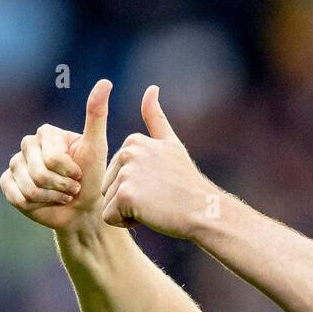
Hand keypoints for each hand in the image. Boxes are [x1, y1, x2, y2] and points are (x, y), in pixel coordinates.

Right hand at [0, 79, 112, 230]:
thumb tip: (105, 82)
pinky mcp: (7, 183)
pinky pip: (16, 196)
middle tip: (72, 189)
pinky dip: (33, 205)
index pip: (52, 159)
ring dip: (50, 198)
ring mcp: (16, 163)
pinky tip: (44, 202)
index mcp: (46, 133)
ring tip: (61, 196)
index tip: (79, 175)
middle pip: (39, 173)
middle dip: (60, 188)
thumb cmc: (92, 180)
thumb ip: (97, 116)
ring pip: (29, 187)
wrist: (82, 210)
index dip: (69, 173)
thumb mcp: (97, 148)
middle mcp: (28, 144)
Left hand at [100, 86, 217, 238]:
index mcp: (134, 141)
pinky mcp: (125, 195)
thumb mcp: (172, 146)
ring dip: (128, 213)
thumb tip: (151, 88)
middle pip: (109, 188)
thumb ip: (156, 118)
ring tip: (155, 208)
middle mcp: (128, 152)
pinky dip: (127, 223)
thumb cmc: (189, 186)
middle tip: (157, 200)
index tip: (160, 186)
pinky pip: (110, 218)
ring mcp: (126, 173)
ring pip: (109, 203)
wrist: (203, 211)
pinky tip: (149, 216)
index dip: (137, 187)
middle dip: (129, 201)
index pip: (118, 174)